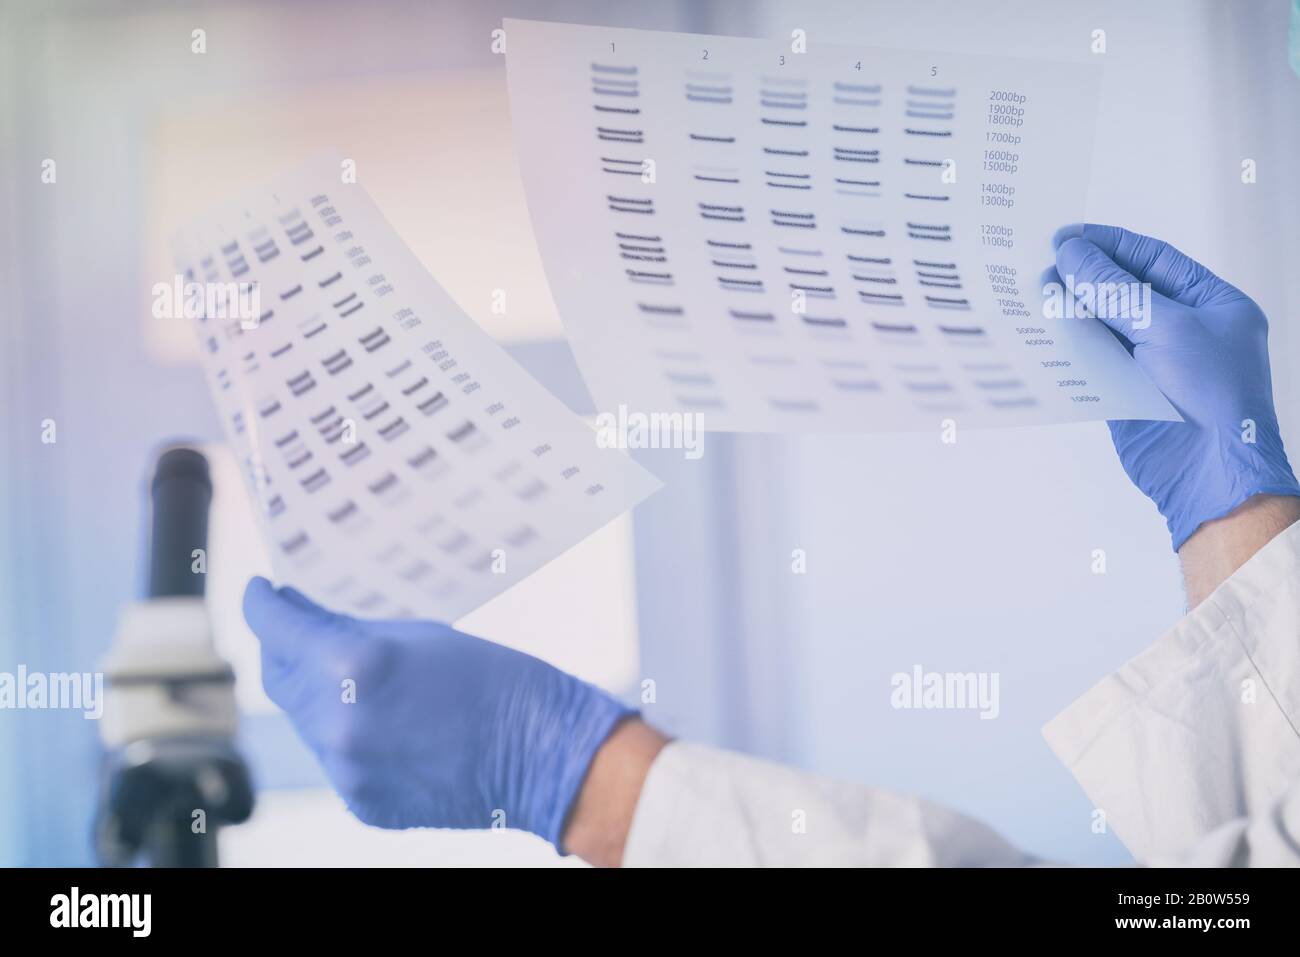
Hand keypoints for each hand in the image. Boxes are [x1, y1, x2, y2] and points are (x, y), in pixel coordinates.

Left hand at [242, 577, 634, 846]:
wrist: (542, 755)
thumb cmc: (496, 680)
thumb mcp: (419, 635)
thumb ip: (350, 632)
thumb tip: (304, 621)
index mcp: (352, 666)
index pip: (277, 630)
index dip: (261, 605)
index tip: (259, 592)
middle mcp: (337, 722)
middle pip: (278, 679)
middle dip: (283, 649)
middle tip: (295, 626)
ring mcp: (346, 770)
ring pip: (303, 722)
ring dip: (315, 693)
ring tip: (352, 674)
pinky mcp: (360, 802)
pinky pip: (333, 759)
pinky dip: (344, 734)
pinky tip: (381, 720)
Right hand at [1049, 224, 1299, 548]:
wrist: (1209, 473)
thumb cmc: (1212, 395)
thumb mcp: (1167, 326)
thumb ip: (1115, 290)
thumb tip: (1072, 254)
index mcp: (1212, 304)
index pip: (1155, 260)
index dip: (1110, 245)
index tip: (1067, 235)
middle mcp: (1185, 329)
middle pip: (1126, 290)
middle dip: (1085, 276)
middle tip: (1042, 263)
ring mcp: (1154, 362)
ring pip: (1104, 325)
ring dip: (1071, 310)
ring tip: (1034, 292)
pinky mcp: (1126, 391)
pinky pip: (1092, 360)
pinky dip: (1068, 346)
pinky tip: (1042, 332)